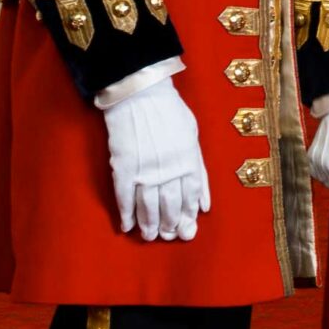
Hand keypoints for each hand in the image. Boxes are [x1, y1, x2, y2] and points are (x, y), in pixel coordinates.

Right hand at [102, 77, 209, 240]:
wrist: (139, 93)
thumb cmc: (169, 110)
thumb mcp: (193, 135)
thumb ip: (199, 168)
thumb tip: (205, 203)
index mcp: (187, 160)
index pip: (191, 196)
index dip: (188, 214)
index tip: (187, 227)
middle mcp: (168, 169)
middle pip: (171, 206)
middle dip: (171, 224)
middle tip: (168, 236)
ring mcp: (145, 169)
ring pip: (148, 207)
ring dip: (149, 225)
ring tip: (150, 236)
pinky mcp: (123, 167)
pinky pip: (124, 198)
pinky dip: (126, 214)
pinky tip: (127, 226)